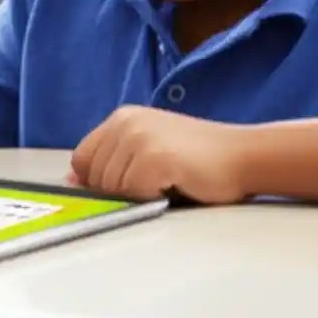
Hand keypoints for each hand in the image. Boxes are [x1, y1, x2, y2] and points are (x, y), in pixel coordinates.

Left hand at [69, 106, 250, 203]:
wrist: (246, 155)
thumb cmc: (200, 160)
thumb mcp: (148, 150)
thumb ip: (113, 161)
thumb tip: (72, 182)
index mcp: (121, 118)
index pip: (82, 159)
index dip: (96, 181)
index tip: (121, 189)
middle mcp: (125, 123)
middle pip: (95, 177)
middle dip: (121, 192)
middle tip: (156, 185)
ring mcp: (139, 138)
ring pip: (113, 188)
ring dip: (138, 196)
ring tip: (167, 183)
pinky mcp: (154, 157)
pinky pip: (134, 194)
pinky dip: (153, 199)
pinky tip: (176, 185)